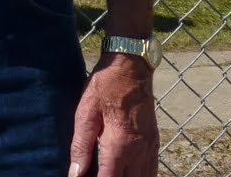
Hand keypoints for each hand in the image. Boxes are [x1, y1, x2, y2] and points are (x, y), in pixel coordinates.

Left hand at [70, 54, 157, 176]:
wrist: (131, 65)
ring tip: (110, 173)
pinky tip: (128, 174)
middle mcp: (139, 152)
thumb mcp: (86, 113)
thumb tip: (75, 174)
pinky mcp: (155, 141)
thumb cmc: (105, 86)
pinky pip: (152, 171)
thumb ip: (80, 146)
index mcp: (119, 146)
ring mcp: (150, 148)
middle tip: (96, 174)